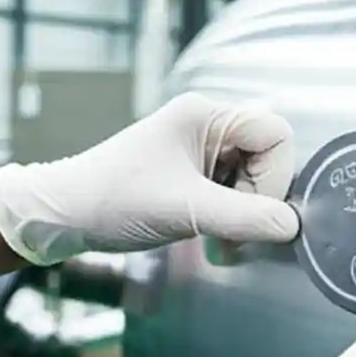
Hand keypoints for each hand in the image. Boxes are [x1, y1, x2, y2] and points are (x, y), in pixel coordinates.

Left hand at [0, 93, 299, 265]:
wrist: (64, 215)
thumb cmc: (113, 200)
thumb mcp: (185, 211)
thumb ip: (244, 218)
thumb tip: (291, 226)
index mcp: (205, 115)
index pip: (276, 134)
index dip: (275, 177)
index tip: (252, 213)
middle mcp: (206, 125)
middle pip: (267, 158)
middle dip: (258, 202)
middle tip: (233, 235)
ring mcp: (199, 149)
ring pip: (252, 179)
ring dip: (243, 216)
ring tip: (217, 242)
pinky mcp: (192, 173)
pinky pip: (232, 192)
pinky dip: (228, 219)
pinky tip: (210, 239)